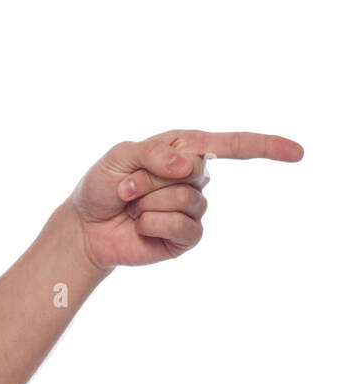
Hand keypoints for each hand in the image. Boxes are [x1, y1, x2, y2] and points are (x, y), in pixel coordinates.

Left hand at [69, 128, 302, 270]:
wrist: (85, 226)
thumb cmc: (103, 185)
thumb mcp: (119, 156)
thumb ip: (153, 153)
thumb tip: (189, 165)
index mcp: (184, 149)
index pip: (231, 146)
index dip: (265, 147)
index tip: (297, 153)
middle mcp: (194, 178)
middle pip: (193, 171)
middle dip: (150, 177)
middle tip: (128, 186)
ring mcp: (193, 209)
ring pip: (185, 199)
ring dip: (148, 201)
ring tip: (132, 206)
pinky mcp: (185, 238)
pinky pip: (182, 226)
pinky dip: (153, 223)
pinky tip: (140, 225)